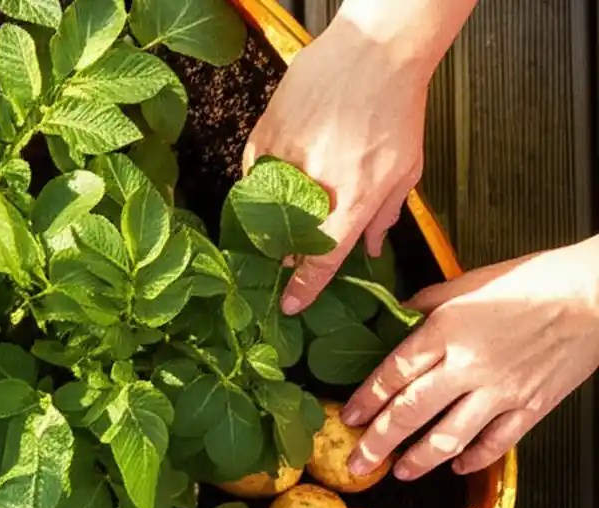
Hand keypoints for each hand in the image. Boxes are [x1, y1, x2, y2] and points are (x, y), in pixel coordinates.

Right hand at [244, 17, 431, 313]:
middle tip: (292, 250)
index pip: (323, 260)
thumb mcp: (406, 167)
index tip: (290, 304)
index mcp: (354, 199)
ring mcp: (287, 158)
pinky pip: (254, 172)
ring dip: (275, 215)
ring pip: (267, 207)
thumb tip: (371, 247)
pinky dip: (262, 181)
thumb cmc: (396, 104)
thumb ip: (386, 212)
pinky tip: (279, 175)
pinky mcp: (266, 133)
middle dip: (290, 250)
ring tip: (287, 207)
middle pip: (290, 238)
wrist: (375, 52)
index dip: (305, 288)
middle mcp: (317, 184)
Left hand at [340, 239, 598, 478]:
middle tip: (358, 462)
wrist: (596, 293)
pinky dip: (473, 459)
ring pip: (449, 437)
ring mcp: (501, 391)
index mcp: (446, 331)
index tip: (348, 417)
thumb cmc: (535, 280)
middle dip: (378, 442)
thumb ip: (427, 304)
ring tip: (400, 471)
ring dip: (419, 460)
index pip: (392, 373)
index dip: (366, 400)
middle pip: (411, 412)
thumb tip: (398, 315)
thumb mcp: (468, 282)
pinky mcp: (531, 407)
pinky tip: (456, 466)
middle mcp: (468, 365)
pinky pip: (495, 443)